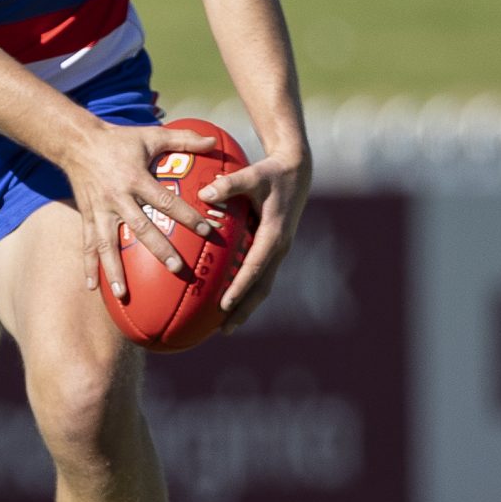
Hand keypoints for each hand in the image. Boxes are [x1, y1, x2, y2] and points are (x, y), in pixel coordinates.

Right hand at [63, 120, 223, 302]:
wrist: (77, 141)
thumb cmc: (119, 139)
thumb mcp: (152, 135)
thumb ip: (184, 139)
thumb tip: (215, 140)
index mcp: (136, 178)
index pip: (166, 200)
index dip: (186, 215)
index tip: (206, 231)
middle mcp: (117, 198)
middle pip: (140, 227)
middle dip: (158, 249)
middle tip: (177, 269)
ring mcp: (100, 210)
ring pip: (107, 244)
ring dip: (114, 270)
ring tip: (123, 294)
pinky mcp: (87, 216)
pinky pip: (87, 245)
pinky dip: (88, 267)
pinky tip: (93, 289)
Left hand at [202, 148, 311, 330]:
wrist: (296, 170)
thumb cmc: (272, 173)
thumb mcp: (253, 175)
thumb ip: (229, 184)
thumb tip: (204, 194)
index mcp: (274, 235)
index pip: (255, 268)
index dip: (239, 288)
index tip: (224, 305)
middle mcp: (278, 248)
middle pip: (261, 288)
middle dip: (243, 310)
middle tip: (223, 330)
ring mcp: (277, 250)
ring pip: (262, 285)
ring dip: (245, 306)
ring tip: (224, 326)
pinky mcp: (272, 248)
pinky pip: (259, 275)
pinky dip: (245, 290)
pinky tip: (226, 299)